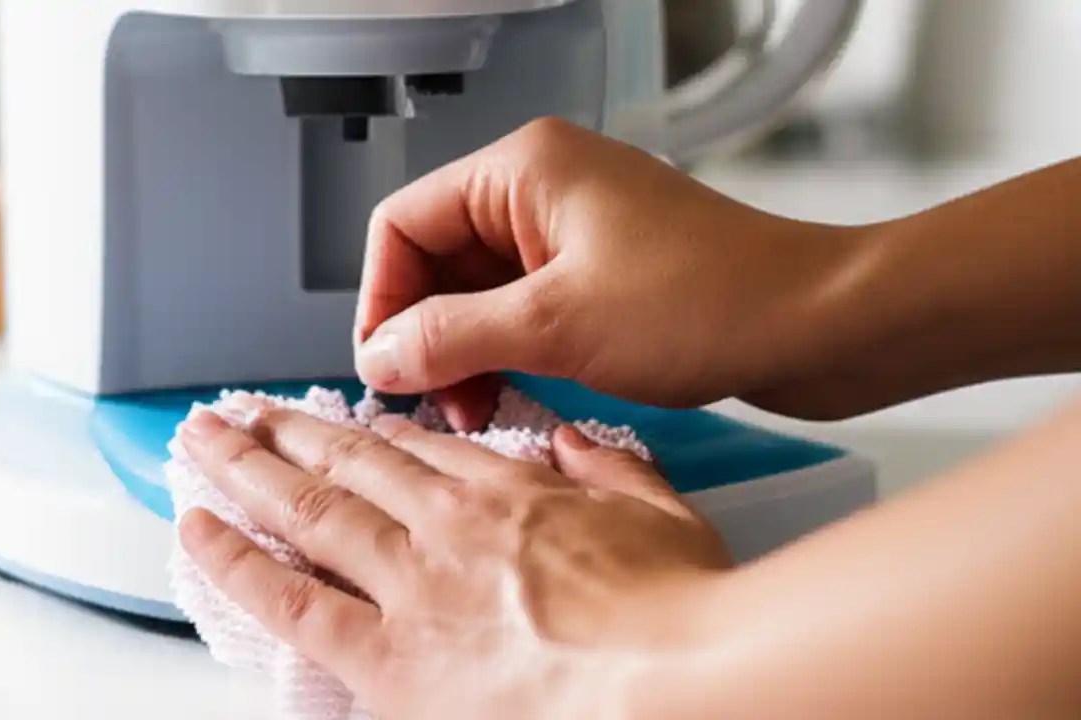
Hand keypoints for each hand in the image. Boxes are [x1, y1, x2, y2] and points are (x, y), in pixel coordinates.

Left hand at [176, 397, 731, 719]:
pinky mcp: (387, 661)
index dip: (374, 436)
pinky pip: (291, 602)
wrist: (674, 687)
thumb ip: (611, 472)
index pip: (424, 453)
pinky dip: (237, 562)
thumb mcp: (665, 517)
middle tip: (240, 414)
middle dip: (286, 435)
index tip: (346, 427)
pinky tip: (198, 533)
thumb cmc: (682, 616)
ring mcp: (410, 589)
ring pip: (308, 512)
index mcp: (511, 496)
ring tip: (203, 444)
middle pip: (347, 466)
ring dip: (247, 472)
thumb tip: (573, 441)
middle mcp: (447, 528)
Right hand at [354, 118, 867, 429]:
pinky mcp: (600, 274)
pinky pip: (524, 309)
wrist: (819, 324)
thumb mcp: (556, 324)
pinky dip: (508, 353)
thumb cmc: (708, 302)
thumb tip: (378, 356)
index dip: (380, 299)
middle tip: (435, 404)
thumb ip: (451, 337)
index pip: (403, 223)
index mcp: (522, 170)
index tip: (383, 370)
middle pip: (437, 259)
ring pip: (478, 291)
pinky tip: (513, 397)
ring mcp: (573, 232)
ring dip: (465, 351)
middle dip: (426, 333)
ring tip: (476, 409)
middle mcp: (541, 190)